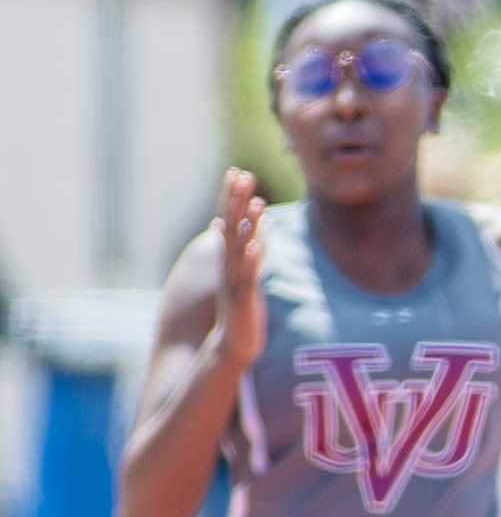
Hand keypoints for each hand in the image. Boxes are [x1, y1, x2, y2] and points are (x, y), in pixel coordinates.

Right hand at [213, 171, 267, 367]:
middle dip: (237, 200)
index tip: (238, 171)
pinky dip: (251, 258)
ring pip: (239, 246)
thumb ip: (243, 250)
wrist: (232, 344)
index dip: (232, 197)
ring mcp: (234, 279)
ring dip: (247, 224)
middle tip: (244, 174)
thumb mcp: (242, 276)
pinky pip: (248, 274)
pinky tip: (256, 244)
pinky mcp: (244, 296)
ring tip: (256, 201)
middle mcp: (228, 265)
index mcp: (229, 258)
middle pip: (232, 226)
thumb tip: (243, 229)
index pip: (229, 221)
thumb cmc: (240, 309)